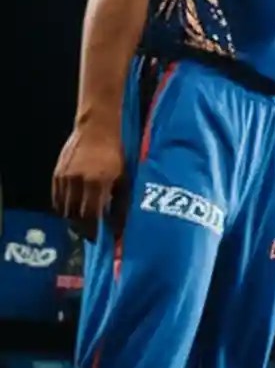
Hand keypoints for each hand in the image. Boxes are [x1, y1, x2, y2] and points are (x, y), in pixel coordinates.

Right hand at [51, 125, 125, 241]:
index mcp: (98, 182)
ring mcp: (65, 178)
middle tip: (91, 234)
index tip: (100, 239)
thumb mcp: (124, 177)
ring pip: (64, 209)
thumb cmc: (116, 153)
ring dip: (73, 219)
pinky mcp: (56, 174)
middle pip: (75, 216)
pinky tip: (74, 209)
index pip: (91, 216)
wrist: (97, 128)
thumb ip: (120, 201)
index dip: (94, 230)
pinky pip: (57, 198)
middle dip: (83, 228)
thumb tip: (120, 225)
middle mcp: (78, 181)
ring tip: (83, 223)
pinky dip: (64, 207)